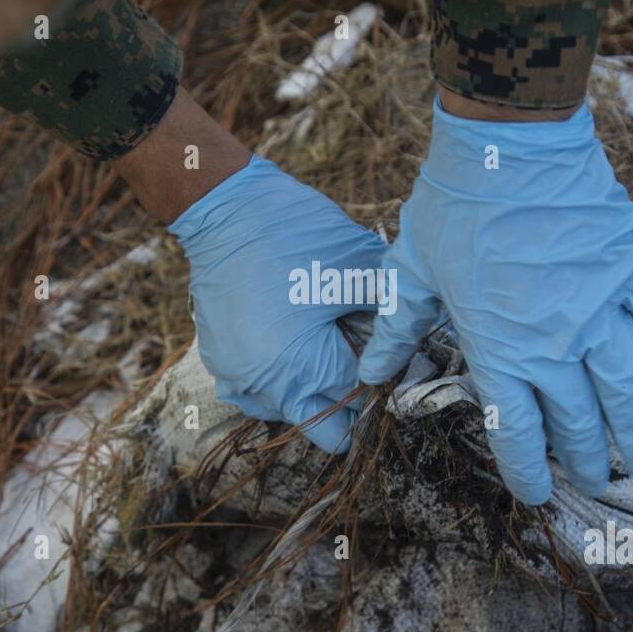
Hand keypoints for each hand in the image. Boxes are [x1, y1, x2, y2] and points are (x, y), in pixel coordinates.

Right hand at [169, 155, 385, 452]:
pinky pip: (254, 392)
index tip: (387, 357)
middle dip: (347, 400)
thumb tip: (415, 330)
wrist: (225, 208)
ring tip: (326, 351)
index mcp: (302, 370)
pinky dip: (277, 381)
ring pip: (286, 412)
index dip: (378, 380)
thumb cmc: (295, 235)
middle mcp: (264, 386)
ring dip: (310, 393)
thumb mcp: (357, 270)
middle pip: (321, 423)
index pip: (355, 401)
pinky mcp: (217, 359)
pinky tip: (292, 353)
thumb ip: (390, 311)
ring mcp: (235, 376)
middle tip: (361, 361)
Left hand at [358, 95, 632, 503]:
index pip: (516, 432)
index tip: (537, 493)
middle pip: (578, 422)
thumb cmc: (452, 205)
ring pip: (626, 389)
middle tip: (596, 476)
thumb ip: (397, 328)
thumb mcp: (410, 271)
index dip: (528, 470)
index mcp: (497, 348)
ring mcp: (600, 310)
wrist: (509, 141)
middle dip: (587, 458)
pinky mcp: (632, 271)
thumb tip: (371, 374)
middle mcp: (554, 343)